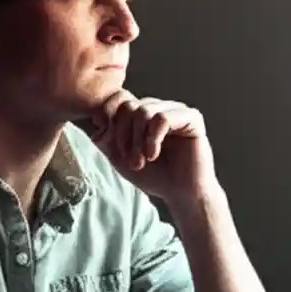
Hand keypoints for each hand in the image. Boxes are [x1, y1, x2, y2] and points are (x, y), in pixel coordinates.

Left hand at [86, 89, 218, 204]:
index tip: (106, 140)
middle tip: (130, 161)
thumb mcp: (120, 158)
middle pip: (129, 106)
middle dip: (123, 135)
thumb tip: (98, 122)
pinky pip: (163, 118)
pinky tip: (153, 155)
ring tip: (141, 162)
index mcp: (143, 112)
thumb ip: (106, 139)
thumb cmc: (154, 176)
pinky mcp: (192, 118)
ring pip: (144, 112)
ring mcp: (175, 110)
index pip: (120, 98)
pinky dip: (153, 139)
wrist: (180, 193)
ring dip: (137, 140)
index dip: (108, 116)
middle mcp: (159, 107)